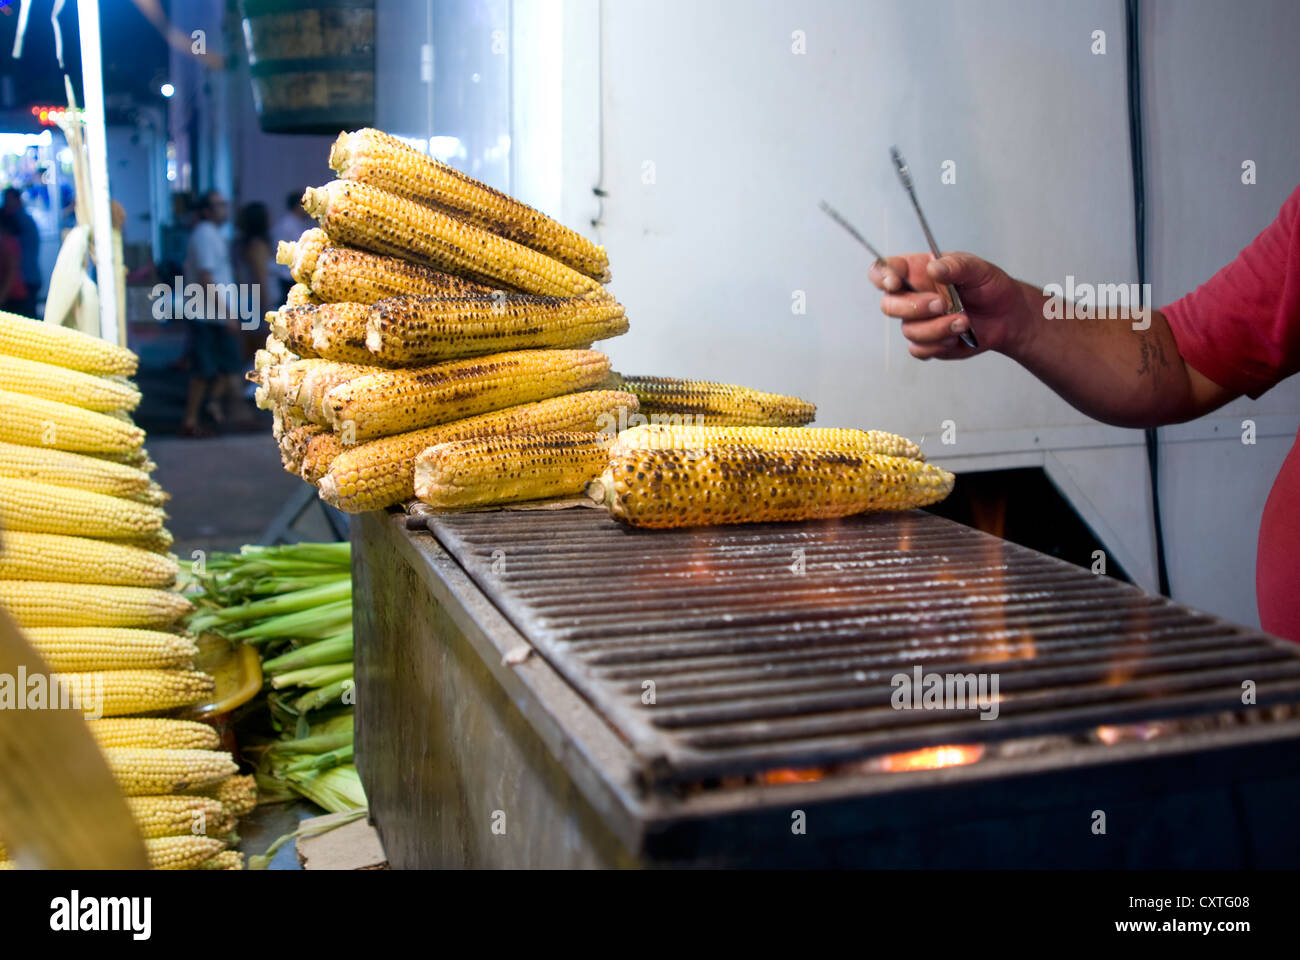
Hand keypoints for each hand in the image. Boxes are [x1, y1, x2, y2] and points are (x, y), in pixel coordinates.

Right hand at [868, 252, 1036, 359]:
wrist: (1007, 316)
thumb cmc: (989, 287)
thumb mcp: (978, 268)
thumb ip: (956, 265)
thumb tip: (934, 268)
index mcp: (917, 272)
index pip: (884, 270)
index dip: (881, 276)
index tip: (894, 283)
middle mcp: (912, 297)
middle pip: (889, 305)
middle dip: (914, 308)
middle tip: (942, 304)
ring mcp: (918, 322)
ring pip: (908, 330)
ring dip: (937, 328)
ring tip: (964, 321)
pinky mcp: (928, 343)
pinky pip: (919, 349)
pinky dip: (939, 344)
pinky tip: (957, 335)